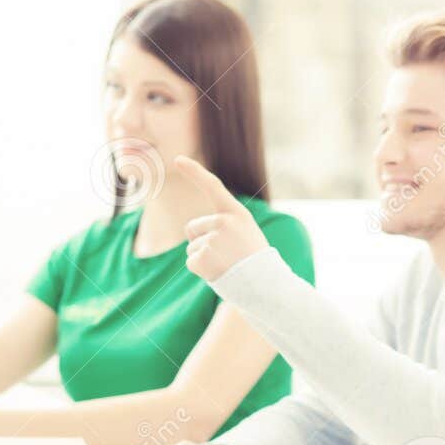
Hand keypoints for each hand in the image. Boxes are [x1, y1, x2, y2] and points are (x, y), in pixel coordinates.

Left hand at [175, 156, 267, 281]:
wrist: (266, 285)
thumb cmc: (255, 259)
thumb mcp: (246, 233)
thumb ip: (223, 224)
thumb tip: (192, 230)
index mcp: (236, 213)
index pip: (213, 186)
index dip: (194, 171)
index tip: (178, 159)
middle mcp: (223, 222)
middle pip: (193, 227)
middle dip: (202, 240)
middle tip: (227, 254)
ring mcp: (212, 239)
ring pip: (192, 247)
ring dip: (204, 257)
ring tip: (227, 264)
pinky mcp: (202, 257)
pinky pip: (191, 262)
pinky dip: (201, 270)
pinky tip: (219, 272)